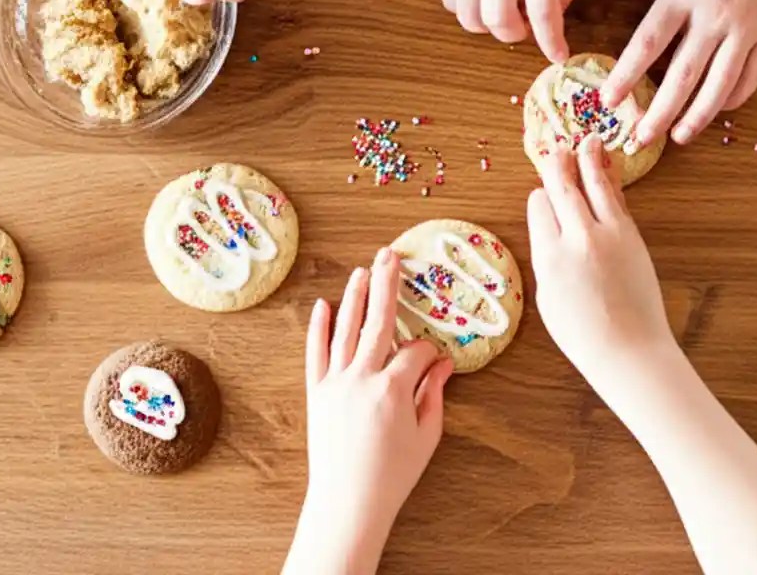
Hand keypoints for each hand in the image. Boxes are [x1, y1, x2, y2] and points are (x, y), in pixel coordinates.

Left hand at [284, 249, 453, 574]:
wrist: (348, 502)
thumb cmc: (392, 475)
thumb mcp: (426, 435)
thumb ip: (433, 394)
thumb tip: (441, 364)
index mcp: (392, 389)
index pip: (414, 350)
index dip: (428, 350)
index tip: (434, 358)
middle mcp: (361, 379)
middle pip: (378, 322)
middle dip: (387, 285)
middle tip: (390, 255)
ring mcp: (335, 384)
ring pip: (345, 330)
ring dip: (355, 297)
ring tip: (362, 270)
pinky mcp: (316, 394)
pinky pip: (315, 353)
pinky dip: (318, 328)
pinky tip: (323, 304)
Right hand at [440, 0, 573, 61]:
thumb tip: (553, 16)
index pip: (543, 8)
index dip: (551, 40)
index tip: (557, 55)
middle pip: (499, 19)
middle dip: (516, 35)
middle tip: (525, 24)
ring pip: (469, 18)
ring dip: (489, 26)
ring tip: (502, 9)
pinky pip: (450, 1)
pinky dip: (466, 11)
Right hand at [527, 135, 673, 375]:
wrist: (629, 350)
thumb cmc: (583, 334)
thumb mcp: (547, 297)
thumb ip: (547, 258)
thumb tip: (550, 233)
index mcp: (549, 257)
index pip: (539, 208)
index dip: (539, 199)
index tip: (541, 195)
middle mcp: (577, 239)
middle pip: (563, 188)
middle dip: (558, 165)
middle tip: (556, 148)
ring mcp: (609, 235)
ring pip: (594, 185)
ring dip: (589, 159)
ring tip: (587, 140)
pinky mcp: (633, 237)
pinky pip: (617, 199)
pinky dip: (611, 180)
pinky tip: (607, 168)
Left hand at [596, 0, 756, 145]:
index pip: (647, 43)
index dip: (625, 76)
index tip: (608, 101)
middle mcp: (714, 16)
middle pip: (680, 76)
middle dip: (657, 112)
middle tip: (639, 138)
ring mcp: (746, 29)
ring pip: (718, 85)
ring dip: (696, 116)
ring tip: (678, 138)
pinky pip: (752, 76)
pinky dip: (733, 98)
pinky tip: (716, 111)